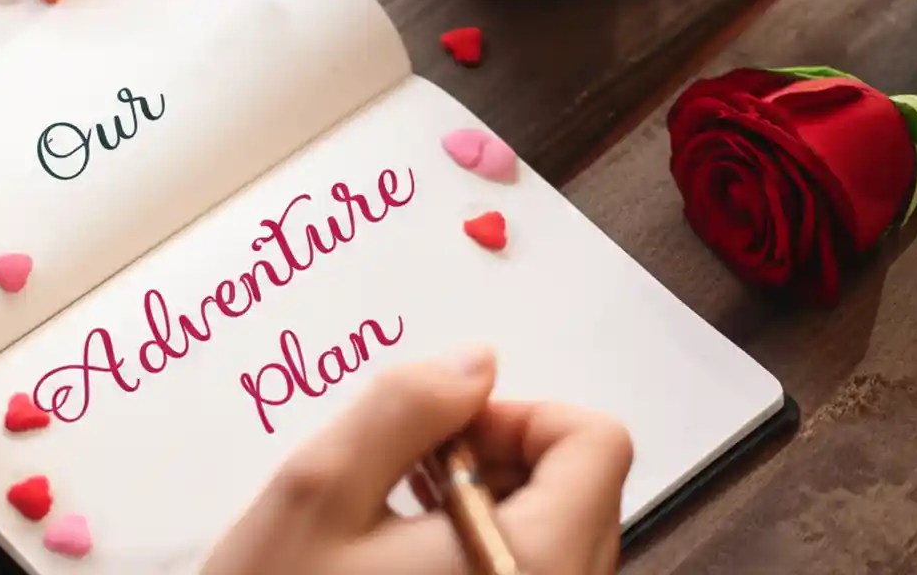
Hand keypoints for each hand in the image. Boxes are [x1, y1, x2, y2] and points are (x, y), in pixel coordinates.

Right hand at [203, 350, 633, 574]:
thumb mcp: (319, 492)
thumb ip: (404, 408)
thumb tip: (477, 362)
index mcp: (532, 566)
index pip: (597, 445)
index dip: (518, 415)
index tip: (439, 436)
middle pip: (585, 490)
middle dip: (499, 457)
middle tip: (408, 473)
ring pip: (559, 536)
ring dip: (489, 503)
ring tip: (399, 519)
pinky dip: (483, 548)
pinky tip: (407, 558)